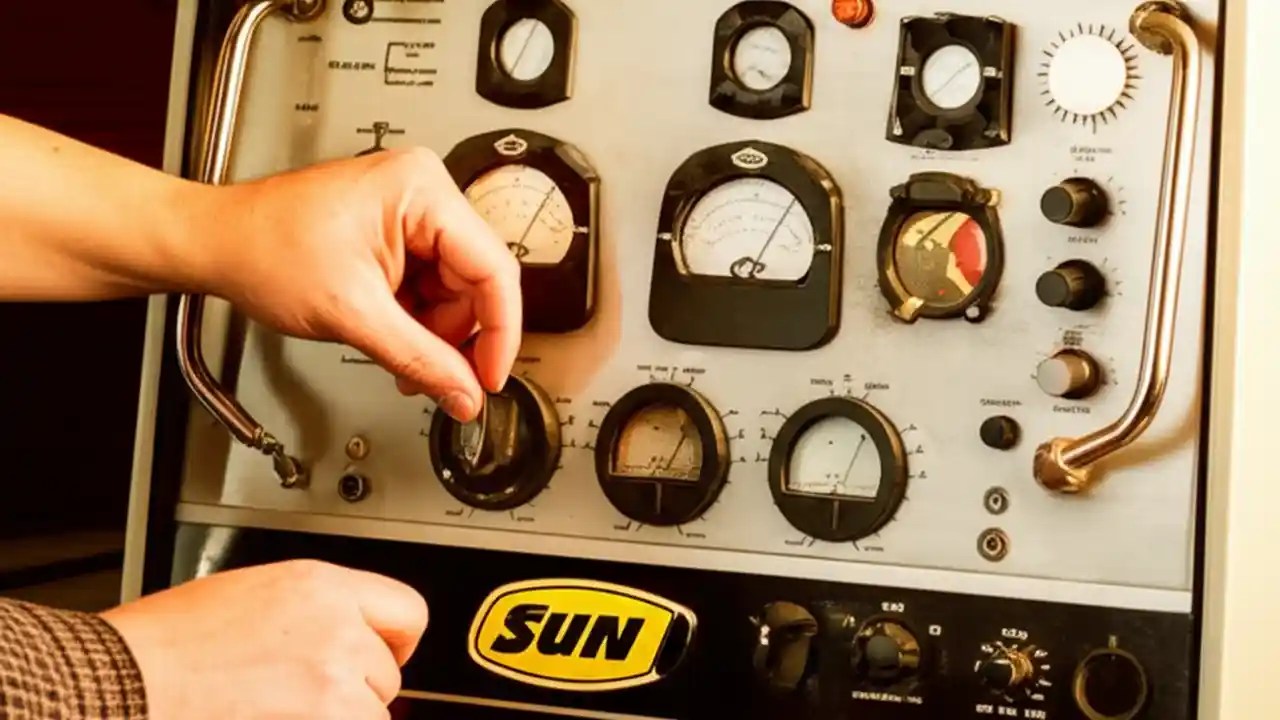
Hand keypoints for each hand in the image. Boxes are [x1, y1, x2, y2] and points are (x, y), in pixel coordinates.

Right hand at [102, 560, 428, 719]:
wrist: (122, 682)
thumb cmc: (162, 646)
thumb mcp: (251, 596)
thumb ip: (313, 614)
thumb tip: (347, 639)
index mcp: (319, 586)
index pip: (407, 611)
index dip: (394, 642)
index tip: (382, 656)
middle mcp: (336, 628)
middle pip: (389, 673)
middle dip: (358, 691)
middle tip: (307, 697)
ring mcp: (330, 682)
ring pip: (374, 713)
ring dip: (342, 716)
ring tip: (285, 710)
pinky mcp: (323, 717)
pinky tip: (281, 719)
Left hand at [202, 147, 521, 421]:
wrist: (216, 244)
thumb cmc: (262, 248)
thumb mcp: (353, 314)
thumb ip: (420, 359)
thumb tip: (465, 393)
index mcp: (421, 190)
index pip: (493, 268)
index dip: (499, 332)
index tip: (490, 377)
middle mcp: (423, 193)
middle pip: (475, 283)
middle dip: (455, 338)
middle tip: (439, 378)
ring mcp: (410, 214)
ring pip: (454, 292)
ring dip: (433, 336)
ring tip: (400, 360)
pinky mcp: (396, 235)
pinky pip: (428, 288)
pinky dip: (416, 323)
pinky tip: (393, 339)